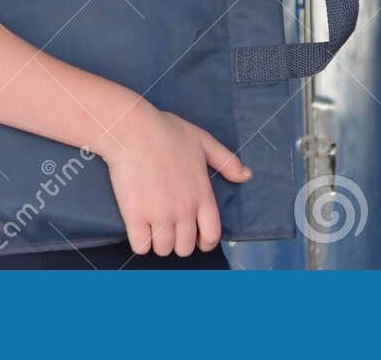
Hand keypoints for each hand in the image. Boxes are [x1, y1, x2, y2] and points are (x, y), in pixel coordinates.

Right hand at [98, 100, 252, 255]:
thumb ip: (227, 161)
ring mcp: (160, 215)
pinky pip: (141, 246)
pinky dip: (140, 241)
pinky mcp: (136, 216)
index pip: (212, 235)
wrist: (133, 129)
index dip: (205, 242)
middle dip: (178, 241)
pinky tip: (138, 227)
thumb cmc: (167, 132)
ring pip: (163, 249)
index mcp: (202, 195)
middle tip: (169, 227)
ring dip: (158, 241)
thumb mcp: (203, 141)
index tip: (196, 238)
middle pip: (185, 248)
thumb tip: (247, 176)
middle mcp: (185, 210)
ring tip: (153, 225)